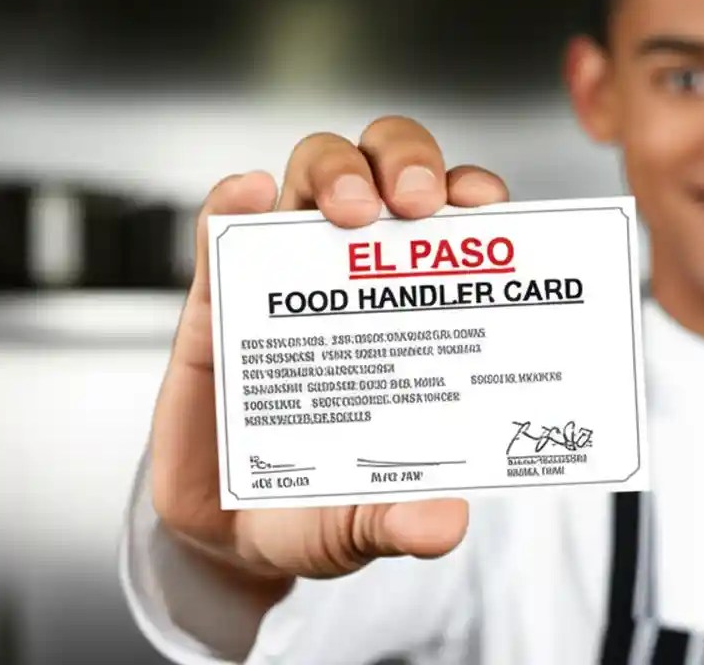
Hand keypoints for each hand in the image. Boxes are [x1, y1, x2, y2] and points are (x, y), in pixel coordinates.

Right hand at [150, 116, 508, 597]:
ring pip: (311, 179)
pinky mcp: (215, 302)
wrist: (233, 539)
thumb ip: (399, 521)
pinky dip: (229, 203)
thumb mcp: (364, 524)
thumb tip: (442, 522)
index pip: (454, 231)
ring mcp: (285, 283)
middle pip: (385, 174)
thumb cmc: (318, 509)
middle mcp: (355, 284)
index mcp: (413, 319)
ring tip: (347, 207)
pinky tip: (245, 196)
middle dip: (407, 163)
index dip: (474, 198)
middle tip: (416, 202)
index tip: (488, 208)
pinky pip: (219, 232)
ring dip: (334, 172)